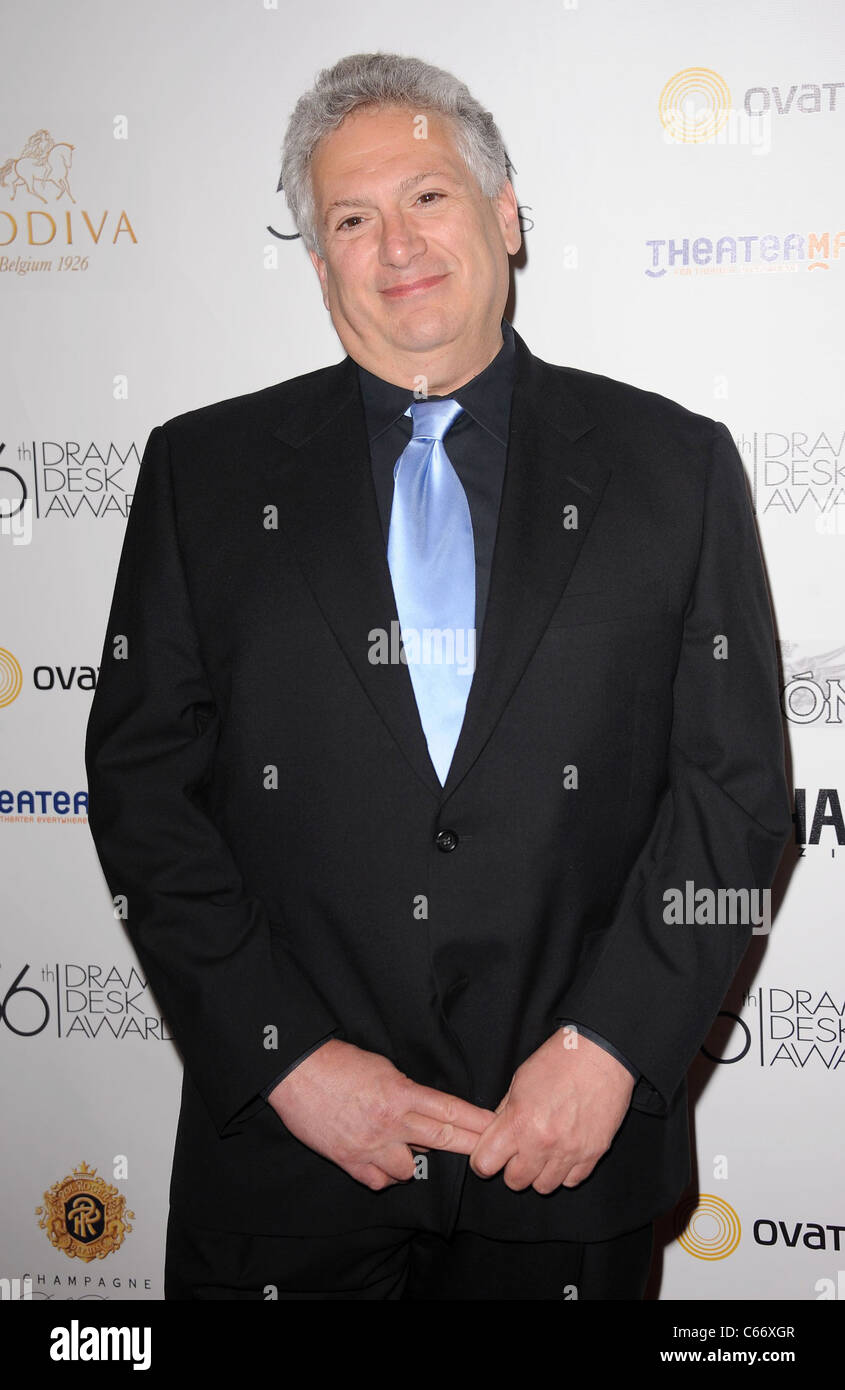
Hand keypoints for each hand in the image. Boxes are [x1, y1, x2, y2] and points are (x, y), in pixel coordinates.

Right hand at [267, 1038, 495, 1190]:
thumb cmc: (338, 1062)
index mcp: (399, 1094)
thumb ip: (407, 1091)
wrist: (295, 1073)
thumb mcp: (382, 1067)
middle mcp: (388, 1123)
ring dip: (414, 1161)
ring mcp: (368, 1146)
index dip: (475, 1120)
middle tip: (490, 1152)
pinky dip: (385, 1174)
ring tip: (406, 1145)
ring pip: (410, 1170)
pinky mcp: (348, 1161)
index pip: (448, 1110)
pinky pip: (379, 1181)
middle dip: (469, 1146)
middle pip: (441, 1140)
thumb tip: (426, 1109)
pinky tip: (383, 1161)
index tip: (495, 1126)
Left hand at [469, 1030, 634, 1193]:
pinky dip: (565, 1172)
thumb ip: (505, 1112)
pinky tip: (564, 1152)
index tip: (488, 1156)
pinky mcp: (594, 1154)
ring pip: (544, 1187)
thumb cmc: (559, 1060)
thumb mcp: (519, 1080)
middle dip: (512, 1169)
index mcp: (519, 1121)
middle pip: (515, 1182)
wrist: (601, 1055)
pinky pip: (572, 1181)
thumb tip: (495, 1134)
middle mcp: (543, 1142)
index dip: (482, 1161)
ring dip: (539, 1172)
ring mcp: (570, 1151)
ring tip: (543, 1152)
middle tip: (518, 1152)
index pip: (485, 1163)